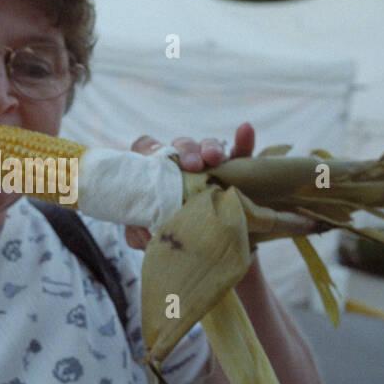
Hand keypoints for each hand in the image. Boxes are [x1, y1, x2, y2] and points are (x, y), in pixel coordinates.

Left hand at [124, 122, 256, 250]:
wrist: (201, 254)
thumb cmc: (169, 236)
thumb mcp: (150, 234)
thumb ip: (138, 230)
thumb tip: (139, 229)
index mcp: (157, 174)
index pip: (148, 149)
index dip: (149, 147)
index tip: (154, 154)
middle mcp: (182, 166)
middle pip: (181, 148)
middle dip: (186, 151)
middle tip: (191, 165)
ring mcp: (210, 168)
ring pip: (208, 149)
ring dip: (210, 148)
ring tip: (214, 157)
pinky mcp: (236, 174)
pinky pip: (240, 154)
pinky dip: (243, 141)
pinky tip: (245, 130)